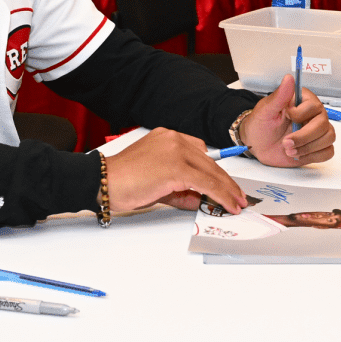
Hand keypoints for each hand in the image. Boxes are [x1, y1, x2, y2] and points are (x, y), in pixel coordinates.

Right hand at [103, 127, 246, 213]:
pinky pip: (206, 182)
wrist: (103, 181)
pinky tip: (227, 204)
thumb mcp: (158, 183)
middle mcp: (174, 139)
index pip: (200, 154)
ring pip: (211, 172)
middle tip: (237, 196)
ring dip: (227, 190)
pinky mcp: (176, 168)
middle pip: (209, 163)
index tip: (226, 184)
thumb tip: (198, 199)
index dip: (215, 172)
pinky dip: (220, 195)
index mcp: (168, 137)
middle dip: (226, 183)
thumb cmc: (123, 181)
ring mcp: (176, 151)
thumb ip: (180, 189)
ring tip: (236, 203)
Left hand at [239, 74, 335, 166]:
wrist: (257, 144)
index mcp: (303, 102)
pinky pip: (328, 152)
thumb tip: (289, 78)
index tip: (287, 117)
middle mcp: (313, 115)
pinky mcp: (317, 147)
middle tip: (286, 142)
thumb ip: (279, 96)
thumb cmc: (260, 125)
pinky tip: (299, 155)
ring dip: (308, 148)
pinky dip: (313, 156)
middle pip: (323, 125)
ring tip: (290, 150)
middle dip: (303, 137)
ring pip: (328, 138)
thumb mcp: (265, 110)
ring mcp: (317, 132)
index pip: (314, 106)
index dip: (301, 115)